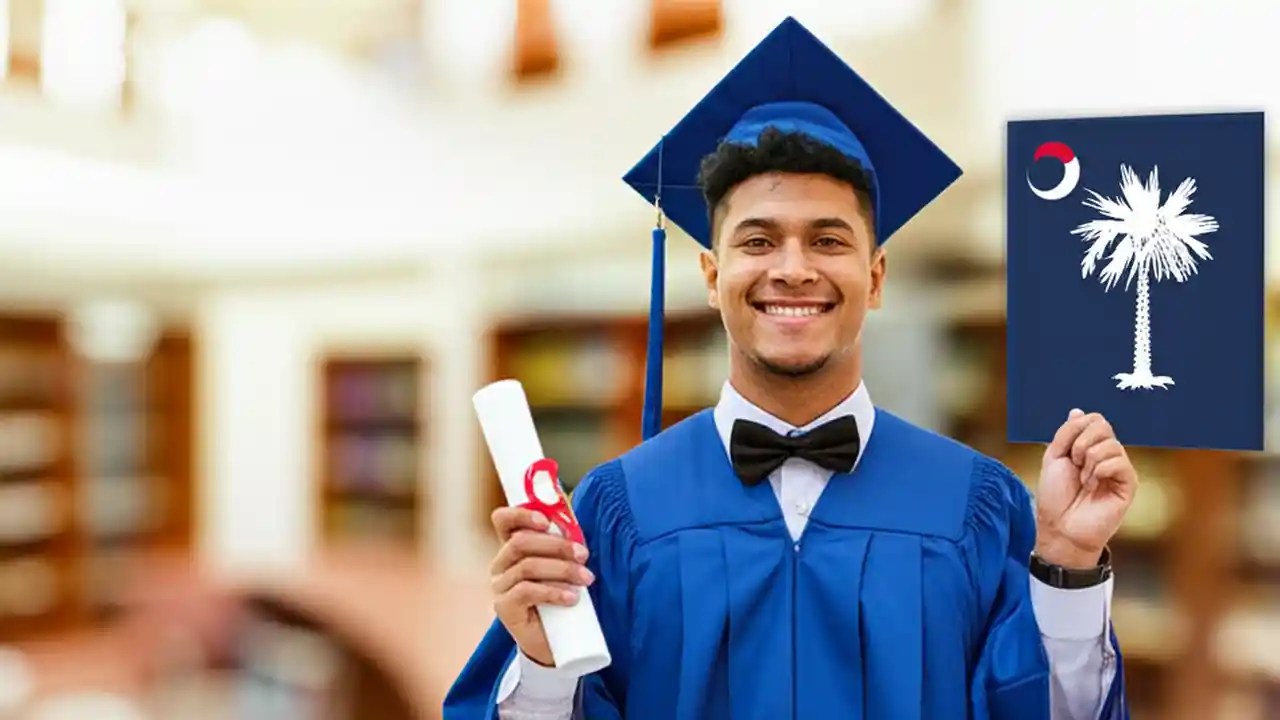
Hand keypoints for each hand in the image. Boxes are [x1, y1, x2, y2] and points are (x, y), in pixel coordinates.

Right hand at [490, 507, 594, 666]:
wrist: (553, 641)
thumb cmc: (559, 597)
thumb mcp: (562, 568)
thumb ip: (563, 547)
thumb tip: (576, 528)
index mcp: (512, 548)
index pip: (503, 521)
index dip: (521, 514)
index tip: (547, 521)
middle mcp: (501, 565)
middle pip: (520, 542)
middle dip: (556, 545)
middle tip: (583, 554)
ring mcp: (500, 587)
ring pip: (527, 566)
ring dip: (562, 569)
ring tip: (585, 578)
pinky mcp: (504, 608)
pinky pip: (526, 591)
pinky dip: (553, 591)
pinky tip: (572, 597)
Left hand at [1036, 409, 1138, 568]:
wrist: (1061, 526)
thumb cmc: (1055, 496)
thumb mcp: (1053, 457)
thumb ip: (1066, 433)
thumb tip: (1078, 411)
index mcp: (1089, 447)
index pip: (1093, 419)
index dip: (1076, 429)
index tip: (1065, 450)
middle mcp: (1106, 455)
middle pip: (1103, 425)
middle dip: (1081, 442)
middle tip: (1074, 463)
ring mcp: (1118, 469)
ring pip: (1111, 443)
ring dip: (1089, 459)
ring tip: (1084, 479)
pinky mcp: (1128, 483)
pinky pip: (1120, 462)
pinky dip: (1100, 470)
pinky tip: (1093, 485)